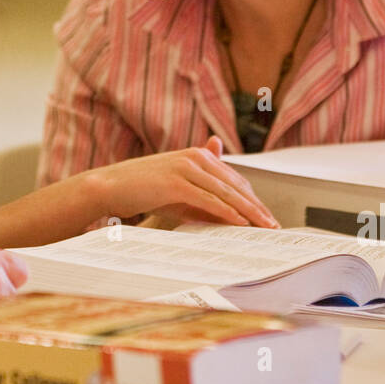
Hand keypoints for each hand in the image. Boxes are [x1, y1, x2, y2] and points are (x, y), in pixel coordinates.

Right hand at [83, 136, 278, 227]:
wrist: (110, 186)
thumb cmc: (144, 192)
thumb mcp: (180, 196)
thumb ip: (205, 201)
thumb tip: (231, 216)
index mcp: (198, 156)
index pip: (234, 180)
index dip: (253, 199)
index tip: (267, 217)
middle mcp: (196, 157)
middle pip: (236, 185)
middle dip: (257, 207)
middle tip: (274, 226)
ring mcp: (186, 168)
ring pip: (227, 192)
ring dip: (249, 211)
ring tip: (265, 227)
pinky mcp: (177, 182)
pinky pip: (209, 199)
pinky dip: (228, 212)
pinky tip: (241, 223)